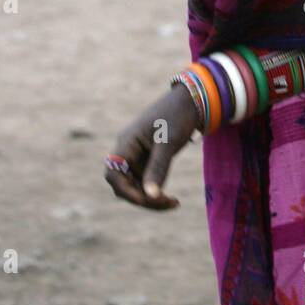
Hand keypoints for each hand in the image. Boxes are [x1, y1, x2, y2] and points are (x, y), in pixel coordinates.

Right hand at [104, 84, 198, 209]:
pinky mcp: (147, 159)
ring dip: (150, 198)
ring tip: (173, 203)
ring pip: (134, 186)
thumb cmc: (177, 116)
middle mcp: (127, 150)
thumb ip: (158, 168)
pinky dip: (155, 191)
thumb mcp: (168, 143)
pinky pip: (145, 181)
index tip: (147, 200)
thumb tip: (150, 196)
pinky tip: (171, 199)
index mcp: (126, 143)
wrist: (191, 101)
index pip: (113, 174)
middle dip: (142, 198)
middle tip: (169, 204)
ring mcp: (136, 155)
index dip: (126, 192)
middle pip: (123, 184)